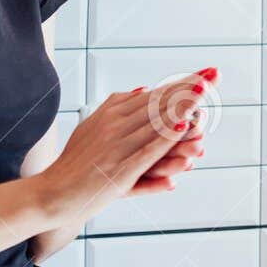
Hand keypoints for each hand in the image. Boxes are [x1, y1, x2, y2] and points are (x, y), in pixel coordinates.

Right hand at [35, 71, 213, 217]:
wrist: (52, 193)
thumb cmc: (74, 163)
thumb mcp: (92, 127)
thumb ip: (116, 107)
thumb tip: (143, 89)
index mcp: (112, 113)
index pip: (156, 94)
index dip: (182, 83)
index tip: (206, 73)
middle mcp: (115, 124)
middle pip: (159, 102)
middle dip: (189, 88)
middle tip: (215, 74)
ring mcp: (118, 146)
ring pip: (156, 122)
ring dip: (182, 107)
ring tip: (204, 91)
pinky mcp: (120, 169)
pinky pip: (148, 149)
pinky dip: (166, 136)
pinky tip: (183, 126)